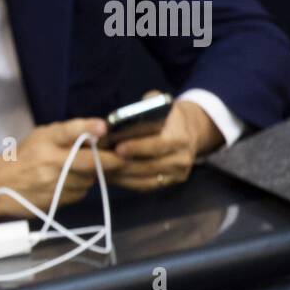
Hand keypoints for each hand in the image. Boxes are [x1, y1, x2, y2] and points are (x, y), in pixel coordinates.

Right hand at [0, 118, 123, 220]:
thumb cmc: (24, 156)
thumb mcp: (42, 136)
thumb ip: (70, 132)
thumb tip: (101, 129)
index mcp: (45, 141)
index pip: (69, 132)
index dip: (88, 128)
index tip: (104, 128)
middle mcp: (50, 162)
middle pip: (89, 162)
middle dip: (111, 161)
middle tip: (122, 159)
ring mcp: (53, 184)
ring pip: (87, 180)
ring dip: (91, 176)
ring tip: (80, 171)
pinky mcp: (55, 201)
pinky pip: (78, 193)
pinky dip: (79, 187)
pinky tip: (68, 183)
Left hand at [106, 91, 222, 191]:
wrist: (190, 131)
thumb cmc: (167, 116)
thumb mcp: (160, 103)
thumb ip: (146, 105)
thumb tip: (120, 117)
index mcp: (180, 137)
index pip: (157, 145)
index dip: (137, 147)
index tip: (117, 148)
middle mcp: (182, 158)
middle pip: (147, 165)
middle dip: (121, 164)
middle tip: (100, 160)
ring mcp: (177, 174)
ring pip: (143, 179)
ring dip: (119, 174)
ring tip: (100, 167)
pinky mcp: (169, 183)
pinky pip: (144, 186)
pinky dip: (125, 182)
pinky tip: (109, 175)